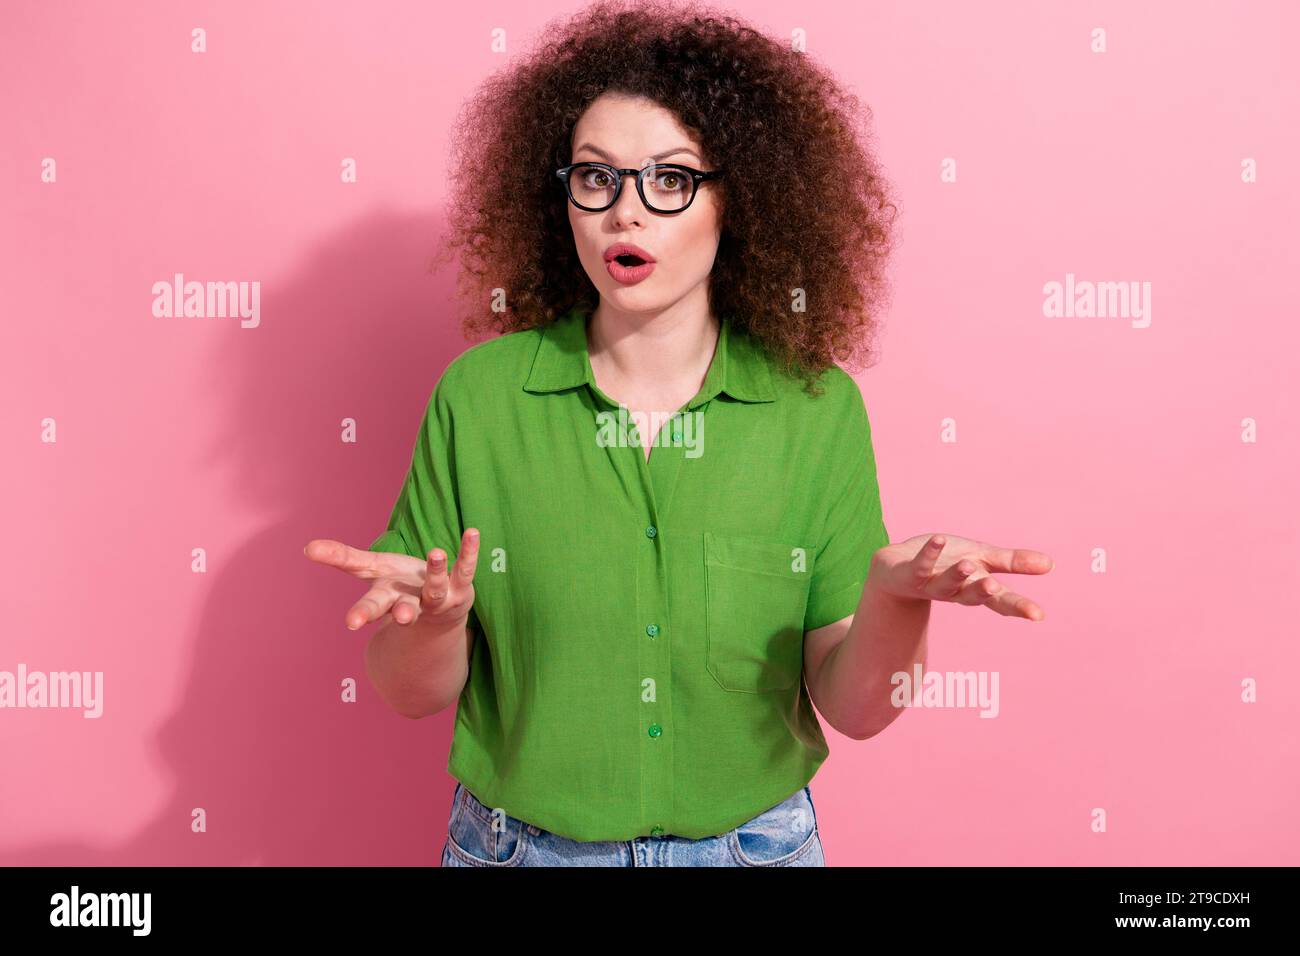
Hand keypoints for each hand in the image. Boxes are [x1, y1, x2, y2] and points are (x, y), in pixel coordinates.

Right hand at [304, 529, 480, 630]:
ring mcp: (438, 597)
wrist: (441, 611)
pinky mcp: (461, 587)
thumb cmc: (400, 587)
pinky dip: (469, 551)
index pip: (371, 608)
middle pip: (403, 609)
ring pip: (436, 589)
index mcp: (387, 601)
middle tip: (400, 618)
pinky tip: (472, 533)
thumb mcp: (371, 571)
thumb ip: (342, 558)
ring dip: (436, 573)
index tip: (351, 624)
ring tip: (435, 553)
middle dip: (400, 613)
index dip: (362, 615)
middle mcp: (412, 604)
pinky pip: (465, 568)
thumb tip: (307, 547)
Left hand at [870, 533, 1052, 620]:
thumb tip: (1050, 564)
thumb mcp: (981, 559)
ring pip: (945, 584)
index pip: (1000, 600)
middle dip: (982, 593)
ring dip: (955, 575)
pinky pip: (919, 564)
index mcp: (975, 587)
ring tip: (967, 565)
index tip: (1038, 615)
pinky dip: (928, 553)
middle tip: (994, 587)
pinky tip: (937, 540)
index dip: (1018, 608)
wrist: (896, 568)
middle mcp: (955, 590)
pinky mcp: (909, 573)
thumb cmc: (944, 563)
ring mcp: (930, 584)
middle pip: (971, 596)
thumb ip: (1012, 562)